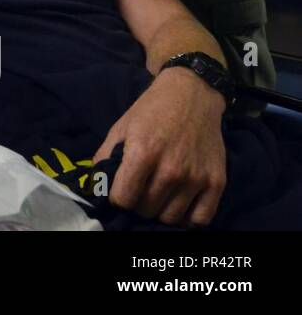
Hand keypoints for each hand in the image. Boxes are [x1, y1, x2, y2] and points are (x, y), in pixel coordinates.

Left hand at [91, 67, 226, 226]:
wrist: (191, 95)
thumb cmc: (151, 111)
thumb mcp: (120, 128)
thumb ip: (105, 157)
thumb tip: (97, 185)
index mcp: (142, 154)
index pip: (123, 199)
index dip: (118, 197)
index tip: (121, 189)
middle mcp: (170, 170)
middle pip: (146, 210)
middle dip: (138, 203)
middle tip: (141, 190)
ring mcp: (196, 178)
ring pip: (170, 218)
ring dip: (160, 210)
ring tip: (159, 195)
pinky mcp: (216, 182)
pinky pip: (201, 219)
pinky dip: (188, 218)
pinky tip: (180, 204)